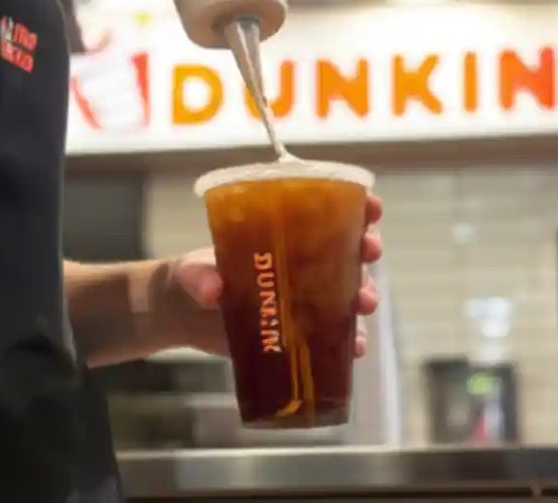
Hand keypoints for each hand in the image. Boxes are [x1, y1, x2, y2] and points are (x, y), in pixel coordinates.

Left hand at [153, 195, 383, 357]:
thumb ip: (200, 276)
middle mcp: (302, 264)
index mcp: (283, 235)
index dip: (358, 210)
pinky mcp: (300, 332)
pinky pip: (334, 337)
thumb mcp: (193, 269)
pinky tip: (357, 347)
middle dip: (366, 249)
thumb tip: (212, 291)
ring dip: (363, 295)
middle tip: (369, 252)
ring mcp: (304, 299)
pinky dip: (350, 341)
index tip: (372, 208)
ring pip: (348, 293)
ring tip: (363, 304)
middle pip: (348, 252)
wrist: (185, 315)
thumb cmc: (195, 275)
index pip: (329, 215)